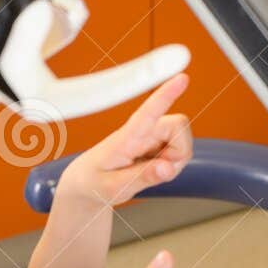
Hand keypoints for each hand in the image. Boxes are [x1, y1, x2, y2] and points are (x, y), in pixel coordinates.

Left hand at [61, 73, 191, 208]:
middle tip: (159, 171)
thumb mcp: (114, 188)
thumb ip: (142, 178)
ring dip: (175, 160)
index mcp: (125, 139)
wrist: (84, 183)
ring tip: (149, 172)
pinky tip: (152, 169)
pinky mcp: (155, 143)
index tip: (182, 78)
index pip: (148, 113)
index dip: (166, 96)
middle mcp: (141, 131)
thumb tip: (168, 168)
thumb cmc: (94, 182)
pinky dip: (172, 164)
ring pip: (182, 140)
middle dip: (180, 152)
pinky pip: (178, 151)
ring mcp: (149, 136)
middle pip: (179, 126)